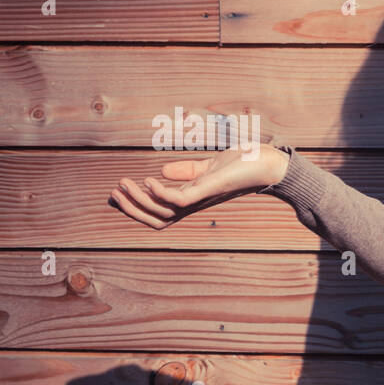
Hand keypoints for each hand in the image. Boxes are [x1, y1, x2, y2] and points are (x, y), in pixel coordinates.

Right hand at [109, 143, 288, 229]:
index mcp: (192, 199)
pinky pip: (179, 200)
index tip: (114, 195)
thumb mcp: (208, 167)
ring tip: (122, 183)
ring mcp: (201, 199)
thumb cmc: (242, 165)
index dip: (136, 208)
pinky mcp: (209, 190)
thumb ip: (186, 172)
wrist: (269, 164)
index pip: (159, 212)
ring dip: (138, 201)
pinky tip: (148, 180)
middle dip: (131, 209)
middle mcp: (195, 204)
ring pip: (163, 212)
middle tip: (112, 192)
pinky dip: (160, 193)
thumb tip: (161, 172)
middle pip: (157, 220)